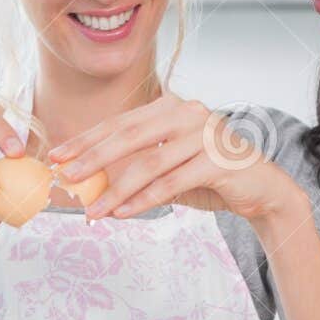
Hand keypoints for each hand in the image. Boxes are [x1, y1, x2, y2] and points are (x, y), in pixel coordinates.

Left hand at [48, 94, 300, 225]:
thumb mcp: (169, 165)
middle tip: (64, 177)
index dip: (86, 140)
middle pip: (129, 137)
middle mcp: (188, 112)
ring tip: (92, 211)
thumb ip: (137, 164)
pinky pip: (170, 183)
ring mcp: (205, 135)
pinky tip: (123, 213)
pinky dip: (143, 201)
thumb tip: (87, 180)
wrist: (262, 190)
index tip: (56, 155)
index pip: (120, 123)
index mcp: (172, 106)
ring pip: (148, 165)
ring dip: (114, 191)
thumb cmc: (210, 176)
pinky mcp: (217, 162)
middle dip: (91, 159)